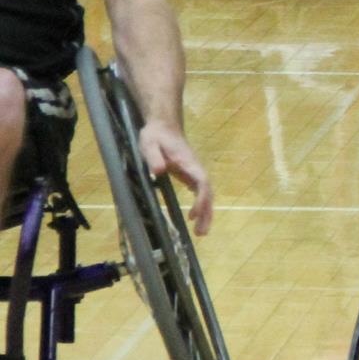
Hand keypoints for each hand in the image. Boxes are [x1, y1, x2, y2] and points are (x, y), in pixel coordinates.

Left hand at [137, 120, 213, 235]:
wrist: (163, 125)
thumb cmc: (156, 135)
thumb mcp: (149, 143)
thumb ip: (154, 157)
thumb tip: (159, 171)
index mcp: (189, 163)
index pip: (202, 183)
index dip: (201, 199)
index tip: (194, 215)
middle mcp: (195, 169)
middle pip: (208, 192)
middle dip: (207, 213)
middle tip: (201, 233)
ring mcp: (194, 172)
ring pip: (206, 194)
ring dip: (206, 212)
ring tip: (201, 232)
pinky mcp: (189, 174)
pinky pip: (200, 192)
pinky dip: (201, 205)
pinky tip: (195, 217)